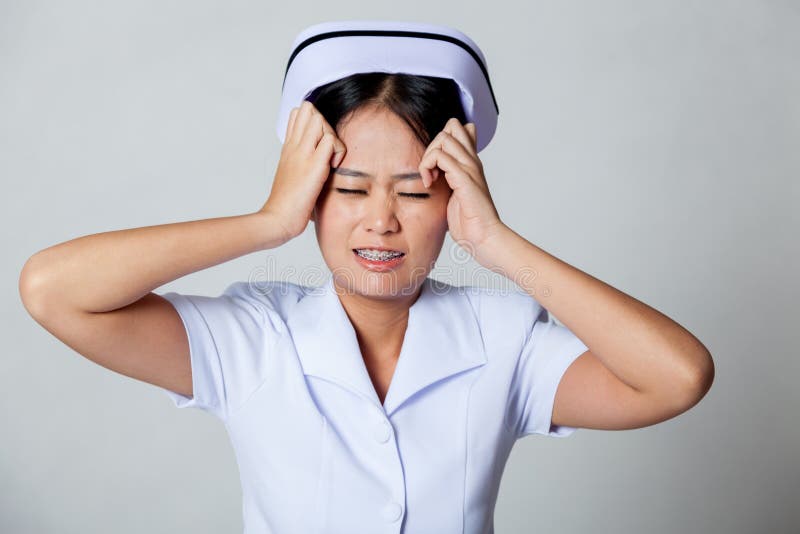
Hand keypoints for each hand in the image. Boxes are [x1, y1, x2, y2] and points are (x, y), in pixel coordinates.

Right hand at [259, 100, 345, 240]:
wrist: (278, 218)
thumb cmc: (287, 202)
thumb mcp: (291, 174)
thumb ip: (301, 163)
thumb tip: (317, 160)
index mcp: (288, 147)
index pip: (297, 114)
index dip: (311, 120)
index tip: (318, 140)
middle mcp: (294, 146)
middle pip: (308, 110)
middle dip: (323, 123)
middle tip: (326, 148)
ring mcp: (303, 154)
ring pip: (320, 120)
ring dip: (331, 135)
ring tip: (329, 158)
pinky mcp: (314, 165)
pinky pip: (331, 141)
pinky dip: (338, 151)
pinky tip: (332, 167)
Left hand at [418, 118, 505, 266]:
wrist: (484, 237)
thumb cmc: (470, 221)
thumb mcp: (453, 195)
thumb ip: (447, 179)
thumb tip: (437, 172)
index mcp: (470, 164)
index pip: (460, 129)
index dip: (442, 140)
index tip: (435, 165)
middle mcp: (472, 161)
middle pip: (452, 126)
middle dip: (433, 144)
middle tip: (430, 168)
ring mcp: (469, 168)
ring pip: (444, 137)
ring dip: (428, 155)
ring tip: (429, 177)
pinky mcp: (464, 178)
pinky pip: (441, 156)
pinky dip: (428, 167)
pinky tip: (429, 183)